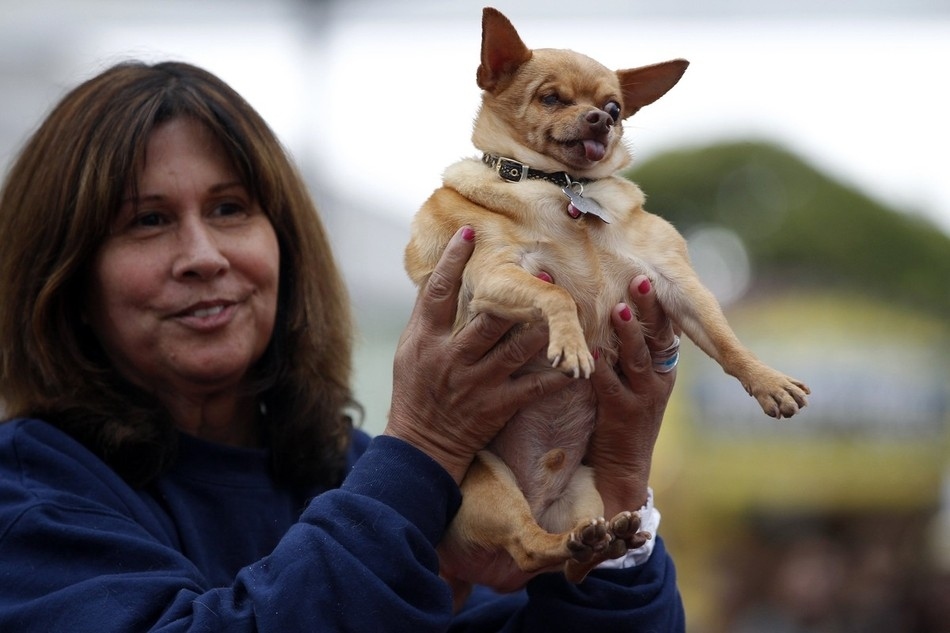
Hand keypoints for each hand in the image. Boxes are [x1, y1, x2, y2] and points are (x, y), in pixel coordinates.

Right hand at [385, 227, 570, 483]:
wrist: (422, 445)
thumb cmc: (415, 392)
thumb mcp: (411, 351)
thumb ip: (428, 318)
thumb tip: (440, 279)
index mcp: (426, 340)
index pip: (438, 292)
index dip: (452, 261)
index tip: (469, 233)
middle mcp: (452, 357)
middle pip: (487, 319)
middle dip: (516, 297)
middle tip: (540, 273)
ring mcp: (477, 382)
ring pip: (516, 348)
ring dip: (542, 329)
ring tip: (564, 310)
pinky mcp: (497, 406)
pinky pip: (534, 388)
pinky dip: (556, 376)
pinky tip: (575, 364)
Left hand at [586, 275, 677, 516]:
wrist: (622, 468)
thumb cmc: (620, 414)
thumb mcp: (632, 378)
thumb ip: (627, 348)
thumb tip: (613, 305)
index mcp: (662, 365)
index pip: (665, 325)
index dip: (656, 300)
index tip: (649, 269)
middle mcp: (659, 377)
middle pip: (657, 335)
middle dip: (649, 306)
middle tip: (640, 278)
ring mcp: (644, 395)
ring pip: (637, 357)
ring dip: (628, 332)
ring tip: (618, 308)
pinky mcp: (624, 413)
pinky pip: (610, 385)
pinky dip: (599, 366)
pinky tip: (588, 349)